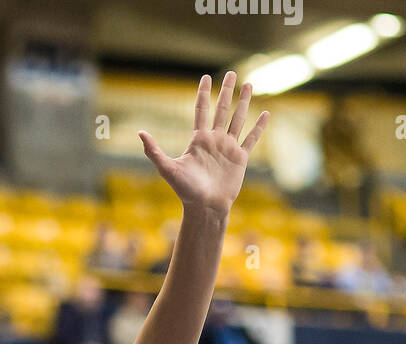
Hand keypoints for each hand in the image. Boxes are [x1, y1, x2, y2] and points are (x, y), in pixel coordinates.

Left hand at [138, 73, 268, 216]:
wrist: (205, 207)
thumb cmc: (185, 191)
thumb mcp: (167, 169)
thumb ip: (154, 151)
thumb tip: (140, 133)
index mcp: (198, 140)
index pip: (201, 110)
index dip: (203, 93)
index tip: (205, 77)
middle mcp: (214, 140)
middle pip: (222, 109)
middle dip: (227, 91)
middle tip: (232, 73)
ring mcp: (228, 148)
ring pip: (238, 119)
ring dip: (244, 102)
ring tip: (249, 85)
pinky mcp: (240, 158)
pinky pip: (251, 138)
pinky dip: (259, 126)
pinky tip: (265, 113)